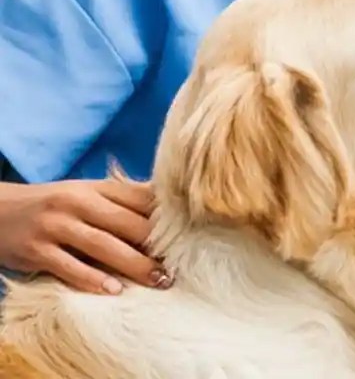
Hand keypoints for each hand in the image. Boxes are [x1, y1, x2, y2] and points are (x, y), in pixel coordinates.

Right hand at [0, 179, 172, 294]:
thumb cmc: (55, 205)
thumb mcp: (87, 193)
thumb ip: (123, 199)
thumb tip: (168, 203)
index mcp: (95, 188)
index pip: (139, 199)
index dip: (167, 218)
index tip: (192, 234)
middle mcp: (77, 204)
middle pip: (127, 223)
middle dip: (157, 245)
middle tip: (180, 263)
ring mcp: (56, 226)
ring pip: (103, 246)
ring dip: (134, 265)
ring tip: (159, 280)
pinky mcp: (37, 250)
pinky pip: (69, 267)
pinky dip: (92, 280)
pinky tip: (114, 290)